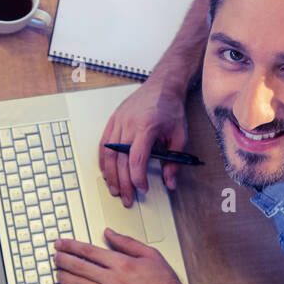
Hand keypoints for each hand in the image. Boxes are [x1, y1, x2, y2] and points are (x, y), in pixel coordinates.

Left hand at [53, 229, 193, 283]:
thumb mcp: (151, 255)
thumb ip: (127, 243)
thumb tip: (109, 233)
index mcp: (123, 264)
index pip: (89, 252)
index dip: (71, 246)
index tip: (61, 244)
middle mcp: (114, 281)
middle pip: (80, 267)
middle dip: (63, 260)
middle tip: (54, 256)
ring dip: (64, 277)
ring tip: (56, 271)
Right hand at [98, 71, 189, 205]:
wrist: (162, 86)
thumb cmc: (170, 108)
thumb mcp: (180, 135)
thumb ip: (175, 161)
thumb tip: (170, 182)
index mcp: (146, 127)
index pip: (137, 159)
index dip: (137, 177)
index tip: (142, 188)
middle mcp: (129, 124)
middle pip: (120, 160)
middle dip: (122, 183)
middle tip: (126, 198)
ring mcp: (118, 122)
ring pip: (108, 155)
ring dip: (110, 175)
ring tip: (114, 190)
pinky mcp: (113, 121)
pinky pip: (103, 145)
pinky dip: (103, 161)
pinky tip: (106, 172)